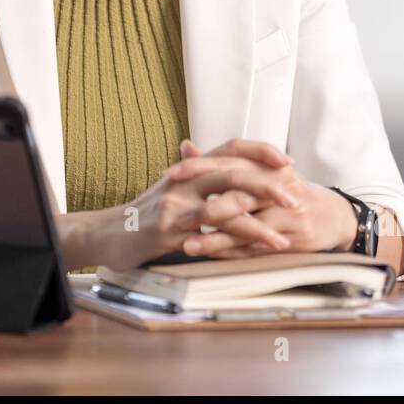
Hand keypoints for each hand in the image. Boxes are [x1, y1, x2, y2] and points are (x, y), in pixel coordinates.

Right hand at [96, 144, 305, 269]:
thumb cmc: (144, 213)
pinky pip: (208, 237)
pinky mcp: (169, 231)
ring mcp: (176, 205)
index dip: (260, 150)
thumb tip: (199, 149)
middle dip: (268, 186)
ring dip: (257, 225)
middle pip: (233, 173)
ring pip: (224, 208)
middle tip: (295, 199)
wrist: (107, 233)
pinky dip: (232, 247)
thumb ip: (193, 171)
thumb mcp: (171, 187)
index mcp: (189, 168)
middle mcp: (184, 180)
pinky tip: (250, 255)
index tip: (287, 161)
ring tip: (282, 239)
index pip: (230, 147)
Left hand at [165, 138, 353, 258]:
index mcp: (266, 166)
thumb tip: (185, 146)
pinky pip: (257, 247)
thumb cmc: (288, 191)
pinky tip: (212, 257)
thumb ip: (221, 162)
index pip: (229, 163)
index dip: (199, 168)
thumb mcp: (259, 171)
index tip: (170, 174)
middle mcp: (277, 187)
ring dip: (215, 237)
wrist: (334, 215)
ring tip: (187, 245)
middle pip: (237, 195)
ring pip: (245, 226)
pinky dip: (233, 253)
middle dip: (204, 207)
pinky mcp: (291, 238)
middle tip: (174, 216)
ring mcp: (286, 214)